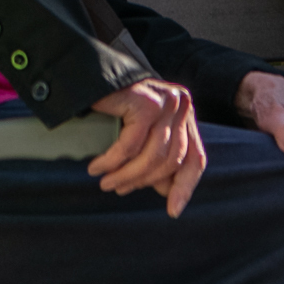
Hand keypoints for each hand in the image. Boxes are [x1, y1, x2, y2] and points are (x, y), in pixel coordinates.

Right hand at [89, 79, 206, 217]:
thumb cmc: (114, 105)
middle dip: (143, 181)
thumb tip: (170, 193)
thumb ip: (159, 155)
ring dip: (125, 176)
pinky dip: (112, 161)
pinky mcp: (145, 102)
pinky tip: (98, 167)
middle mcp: (181, 104)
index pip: (195, 157)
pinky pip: (130, 146)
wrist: (88, 73)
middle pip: (172, 160)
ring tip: (106, 182)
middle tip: (118, 189)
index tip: (173, 211)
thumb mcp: (144, 132)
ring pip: (152, 156)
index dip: (185, 187)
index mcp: (185, 112)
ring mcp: (166, 101)